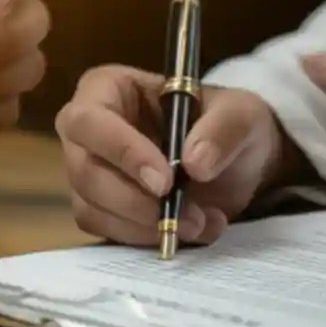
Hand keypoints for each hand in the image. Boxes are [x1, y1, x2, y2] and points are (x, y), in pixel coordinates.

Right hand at [55, 65, 298, 246]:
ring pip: (91, 207)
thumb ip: (224, 130)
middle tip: (188, 216)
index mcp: (106, 89)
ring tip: (200, 222)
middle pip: (84, 171)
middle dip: (134, 200)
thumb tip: (195, 163)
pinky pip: (107, 230)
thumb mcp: (241, 114)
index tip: (165, 182)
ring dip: (145, 225)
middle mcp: (84, 131)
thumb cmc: (226, 125)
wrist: (233, 165)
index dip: (122, 152)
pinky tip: (187, 230)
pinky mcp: (97, 208)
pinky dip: (147, 237)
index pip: (90, 120)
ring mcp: (86, 172)